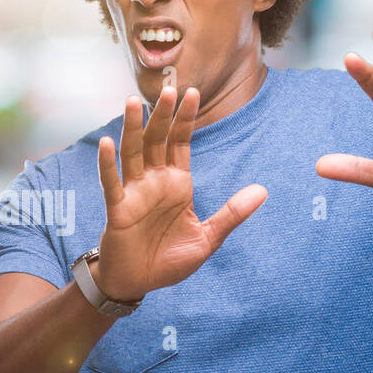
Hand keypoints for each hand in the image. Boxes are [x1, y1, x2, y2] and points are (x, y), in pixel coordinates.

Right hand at [93, 84, 267, 300]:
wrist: (138, 284)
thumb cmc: (168, 260)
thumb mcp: (208, 238)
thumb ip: (232, 213)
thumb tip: (263, 191)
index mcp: (177, 184)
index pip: (181, 143)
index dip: (186, 119)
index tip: (192, 93)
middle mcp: (154, 182)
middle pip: (157, 141)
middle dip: (163, 115)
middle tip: (168, 88)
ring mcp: (134, 193)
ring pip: (133, 153)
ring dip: (133, 128)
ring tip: (133, 102)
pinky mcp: (117, 210)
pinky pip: (112, 183)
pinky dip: (109, 164)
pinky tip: (109, 144)